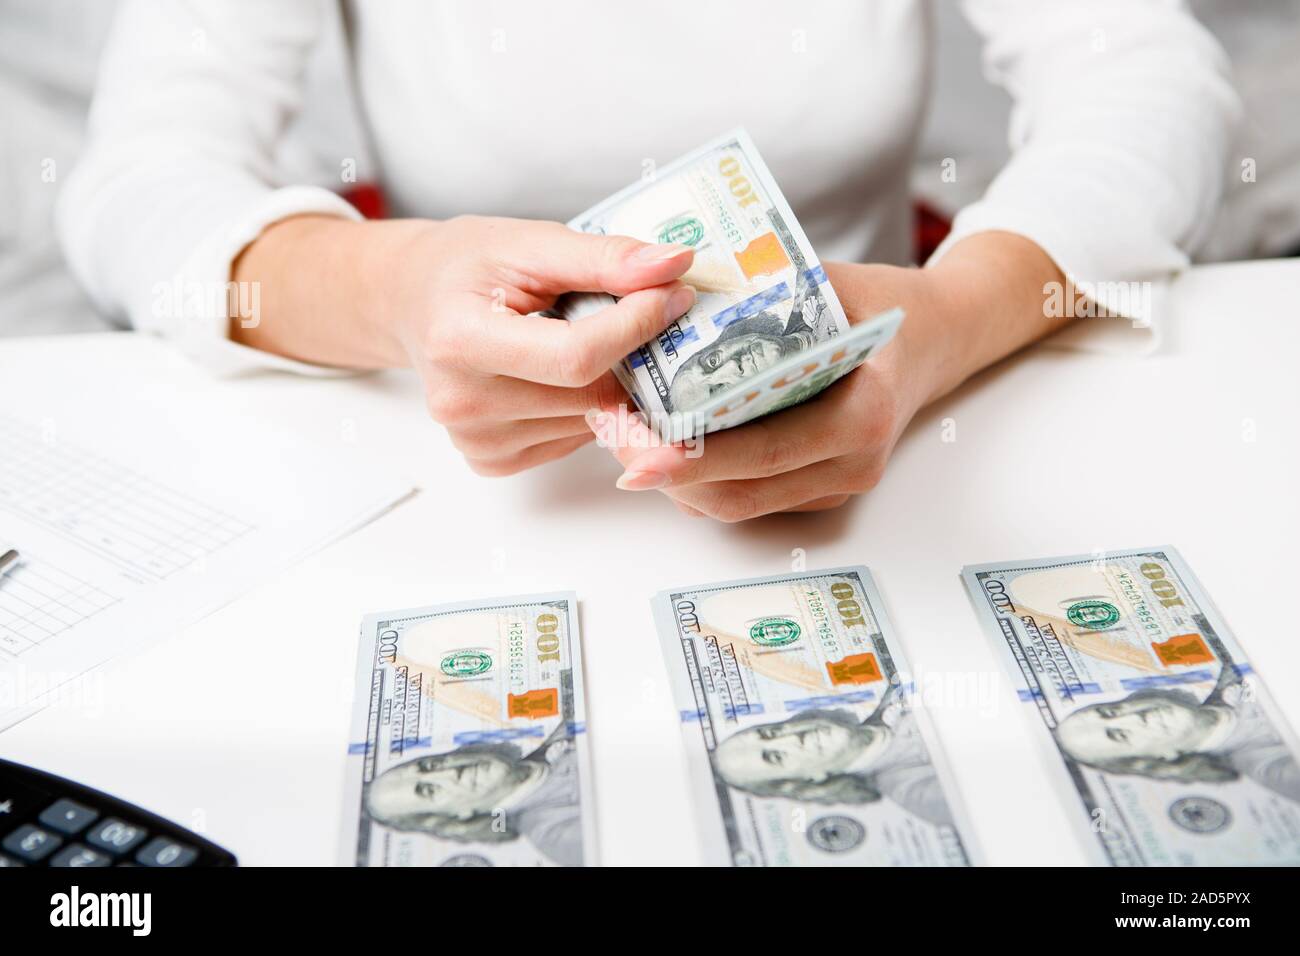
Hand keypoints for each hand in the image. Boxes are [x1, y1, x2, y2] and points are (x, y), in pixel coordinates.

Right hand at [234, 214, 694, 474]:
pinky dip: (587, 408)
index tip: (672, 295)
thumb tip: (673, 267)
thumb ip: (603, 257)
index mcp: (461, 341)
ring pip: (592, 421)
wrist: (413, 303)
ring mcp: (476, 441)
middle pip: (591, 394)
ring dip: (611, 383)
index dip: (637, 325)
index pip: (577, 356)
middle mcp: (463, 403)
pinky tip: (562, 376)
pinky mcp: (492, 461)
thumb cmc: (466, 268)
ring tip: (583, 340)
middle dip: (631, 355)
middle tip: (638, 315)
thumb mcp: (528, 242)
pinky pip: (574, 440)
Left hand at [591, 232, 1066, 519]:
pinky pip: (750, 499)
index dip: (695, 457)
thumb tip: (671, 294)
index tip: (636, 450)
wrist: (936, 337)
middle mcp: (854, 463)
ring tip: (621, 441)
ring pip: (738, 505)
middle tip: (610, 439)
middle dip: (667, 474)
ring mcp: (839, 485)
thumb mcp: (827, 285)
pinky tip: (661, 448)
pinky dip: (701, 480)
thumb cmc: (878, 306)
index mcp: (861, 413)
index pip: (764, 450)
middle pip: (741, 492)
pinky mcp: (820, 491)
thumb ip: (760, 296)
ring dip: (676, 481)